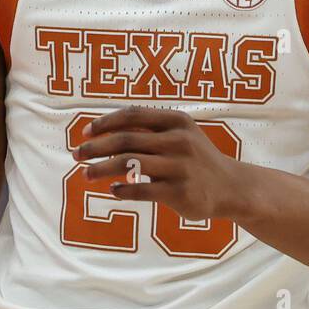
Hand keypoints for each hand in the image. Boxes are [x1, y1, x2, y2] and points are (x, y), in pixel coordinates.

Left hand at [72, 107, 242, 220]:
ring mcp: (180, 166)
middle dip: (96, 146)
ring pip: (129, 164)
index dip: (105, 122)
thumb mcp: (180, 133)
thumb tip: (103, 130)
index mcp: (176, 121)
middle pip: (125, 140)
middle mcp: (178, 140)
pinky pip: (142, 190)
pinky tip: (113, 191)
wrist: (230, 187)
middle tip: (77, 154)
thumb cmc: (195, 158)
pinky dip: (123, 190)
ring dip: (102, 169)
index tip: (85, 131)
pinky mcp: (179, 192)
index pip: (132, 116)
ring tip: (86, 174)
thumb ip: (149, 129)